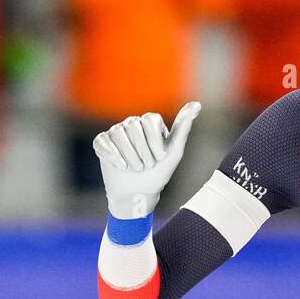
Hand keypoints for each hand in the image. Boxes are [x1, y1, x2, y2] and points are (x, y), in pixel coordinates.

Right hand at [93, 101, 200, 219]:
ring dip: (129, 154)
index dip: (155, 140)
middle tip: (147, 166)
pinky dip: (113, 155)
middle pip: (133, 126)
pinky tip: (121, 166)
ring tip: (136, 169)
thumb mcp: (174, 151)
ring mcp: (116, 132)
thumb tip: (197, 104)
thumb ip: (183, 127)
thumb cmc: (158, 172)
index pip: (150, 120)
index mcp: (149, 123)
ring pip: (118, 134)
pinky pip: (103, 141)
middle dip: (143, 150)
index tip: (160, 158)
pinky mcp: (102, 143)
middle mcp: (132, 124)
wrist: (139, 193)